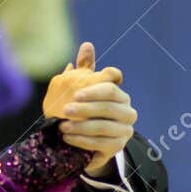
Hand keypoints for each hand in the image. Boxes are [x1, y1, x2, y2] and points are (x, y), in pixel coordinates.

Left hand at [43, 42, 134, 171]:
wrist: (91, 142)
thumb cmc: (86, 112)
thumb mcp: (84, 89)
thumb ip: (86, 68)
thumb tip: (86, 45)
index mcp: (120, 95)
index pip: (110, 88)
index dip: (93, 91)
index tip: (75, 93)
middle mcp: (128, 112)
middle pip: (107, 107)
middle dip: (84, 109)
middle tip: (65, 110)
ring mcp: (125, 130)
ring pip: (103, 127)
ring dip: (81, 126)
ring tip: (62, 126)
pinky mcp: (118, 147)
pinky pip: (100, 143)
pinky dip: (82, 141)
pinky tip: (68, 138)